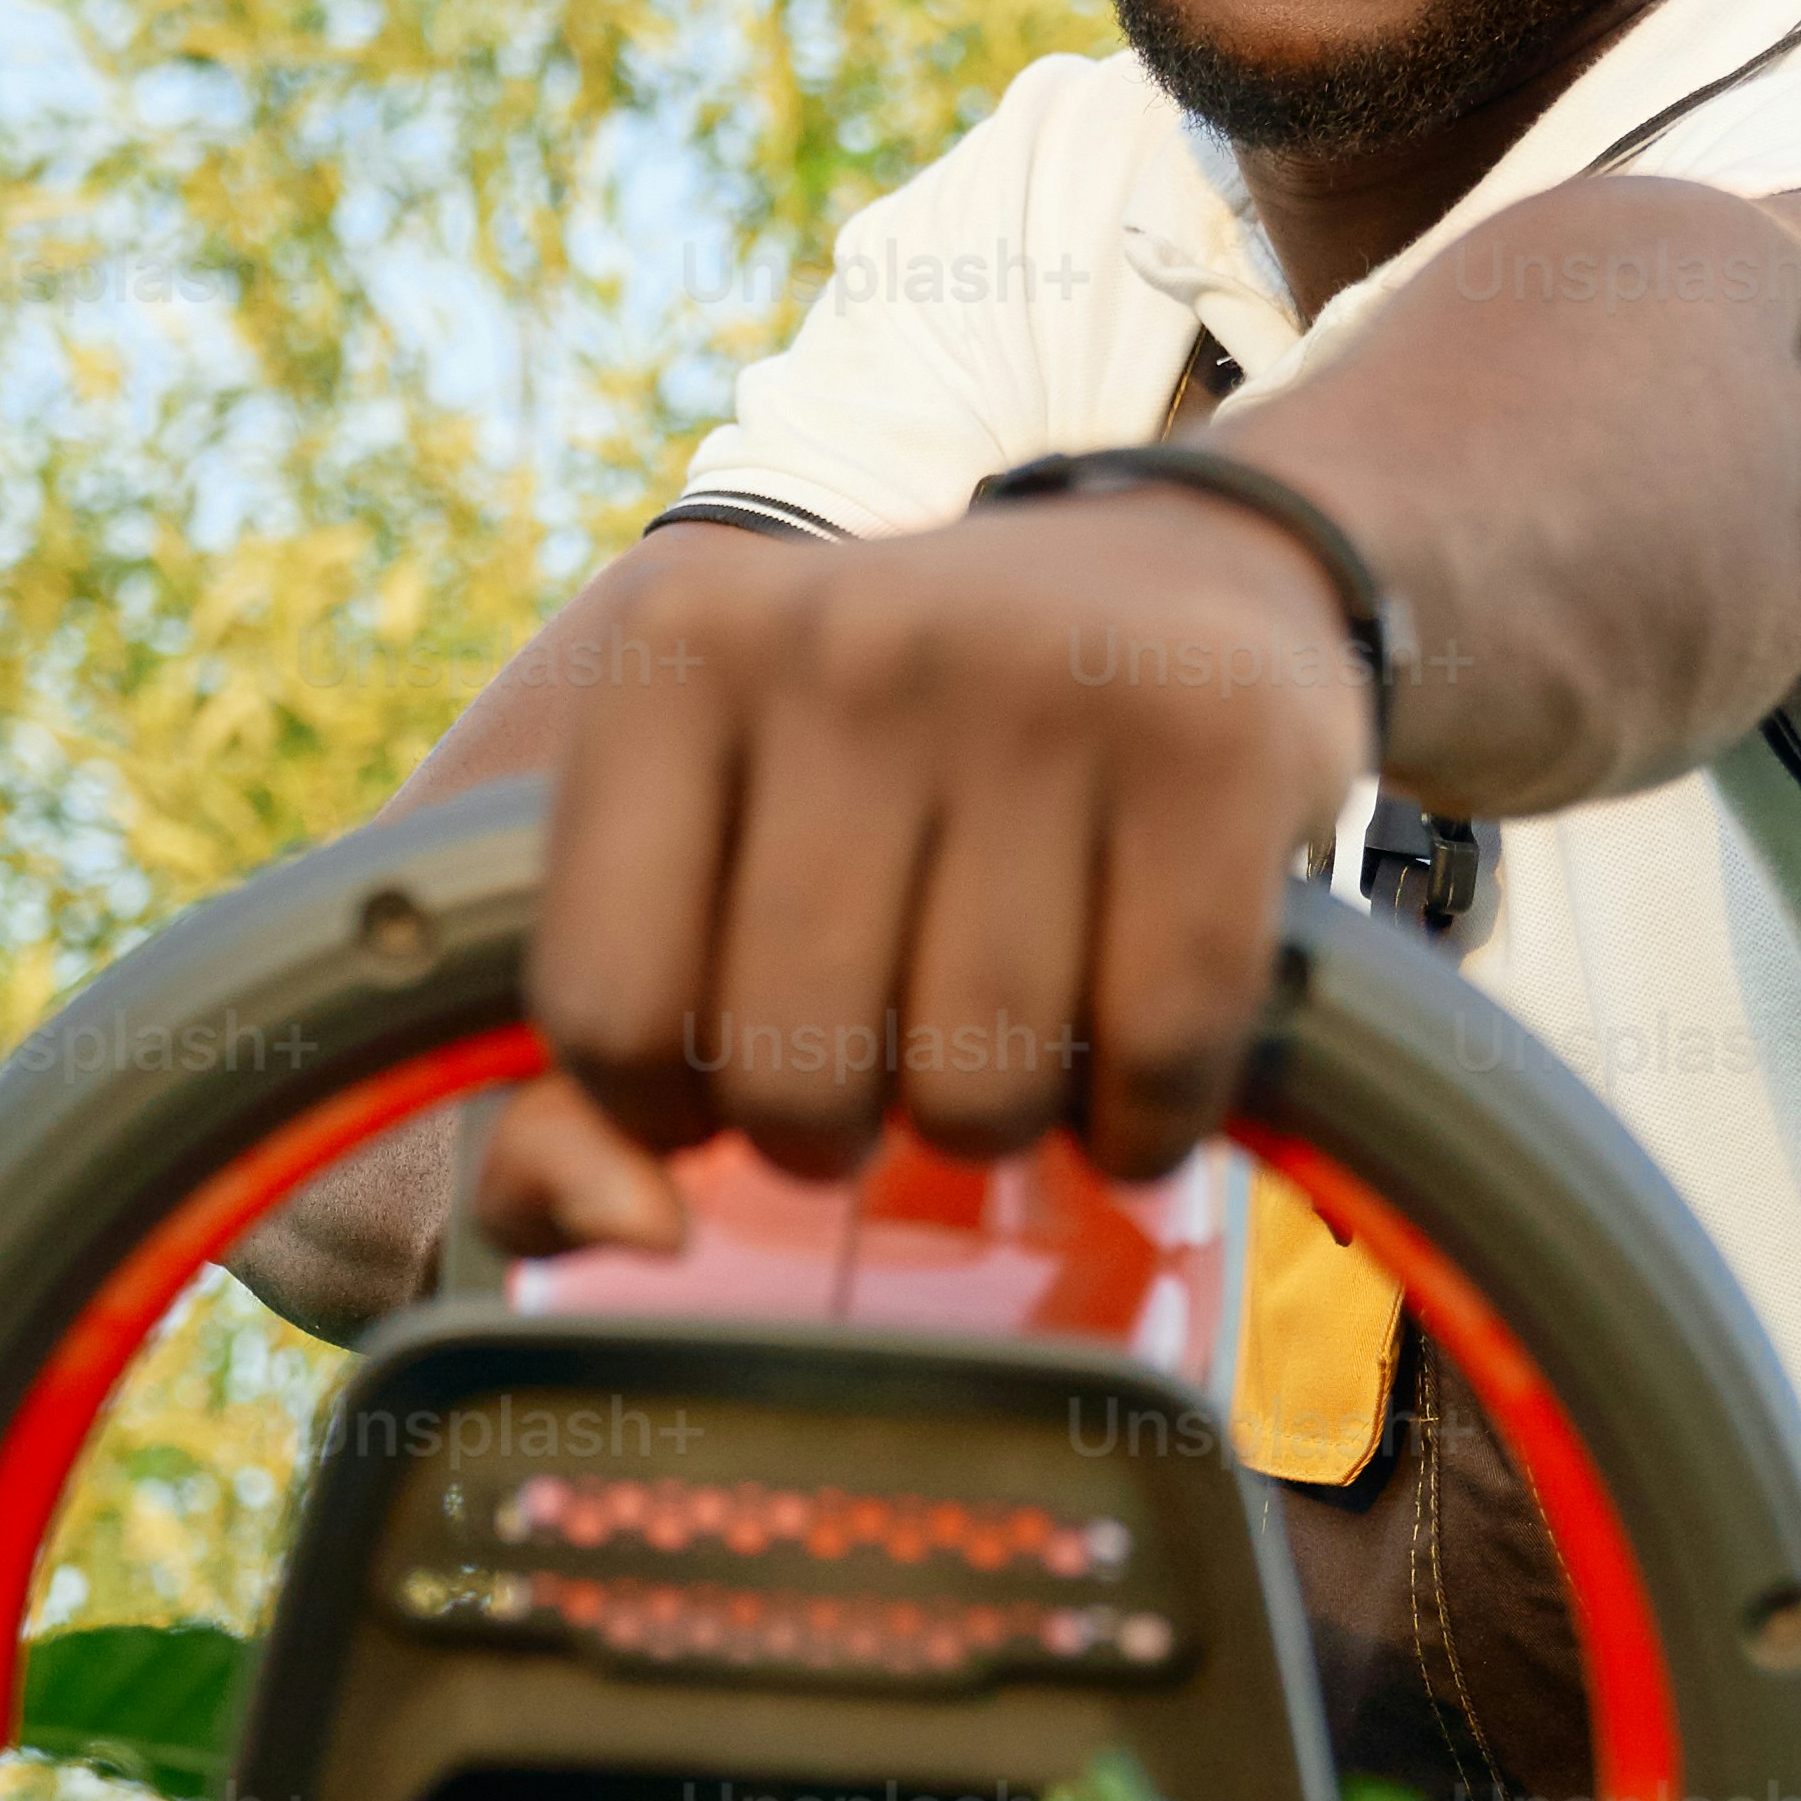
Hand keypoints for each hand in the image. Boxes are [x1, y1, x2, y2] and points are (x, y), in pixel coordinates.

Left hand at [517, 491, 1378, 1201]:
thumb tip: (636, 1228)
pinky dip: (1150, 1118)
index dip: (674, 1104)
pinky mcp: (1213, 740)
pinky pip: (1158, 1056)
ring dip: (1005, 1124)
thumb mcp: (708, 849)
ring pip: (981, 1089)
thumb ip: (587, 1081)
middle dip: (844, 1128)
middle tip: (892, 1048)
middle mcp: (842, 644)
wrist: (1179, 573)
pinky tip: (1135, 1046)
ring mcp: (1037, 680)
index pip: (605, 1013)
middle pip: (794, 1075)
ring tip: (1017, 1026)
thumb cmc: (905, 770)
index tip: (743, 1048)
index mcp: (672, 655)